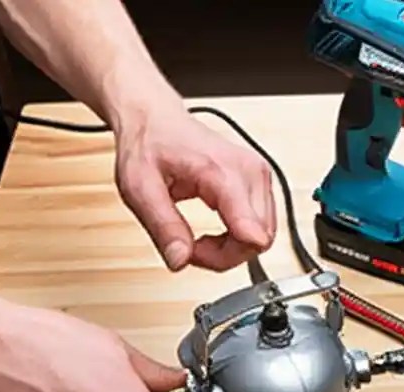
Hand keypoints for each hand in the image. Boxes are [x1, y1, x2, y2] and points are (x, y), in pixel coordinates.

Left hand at [114, 104, 276, 271]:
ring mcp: (259, 176)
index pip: (252, 232)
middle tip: (190, 246)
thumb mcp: (140, 189)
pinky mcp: (260, 182)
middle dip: (225, 255)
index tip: (193, 251)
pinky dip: (238, 238)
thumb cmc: (149, 144)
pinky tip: (214, 230)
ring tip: (199, 238)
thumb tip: (180, 260)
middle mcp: (250, 172)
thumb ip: (163, 227)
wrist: (156, 119)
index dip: (222, 256)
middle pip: (260, 240)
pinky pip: (260, 227)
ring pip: (263, 237)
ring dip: (232, 249)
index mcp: (223, 171)